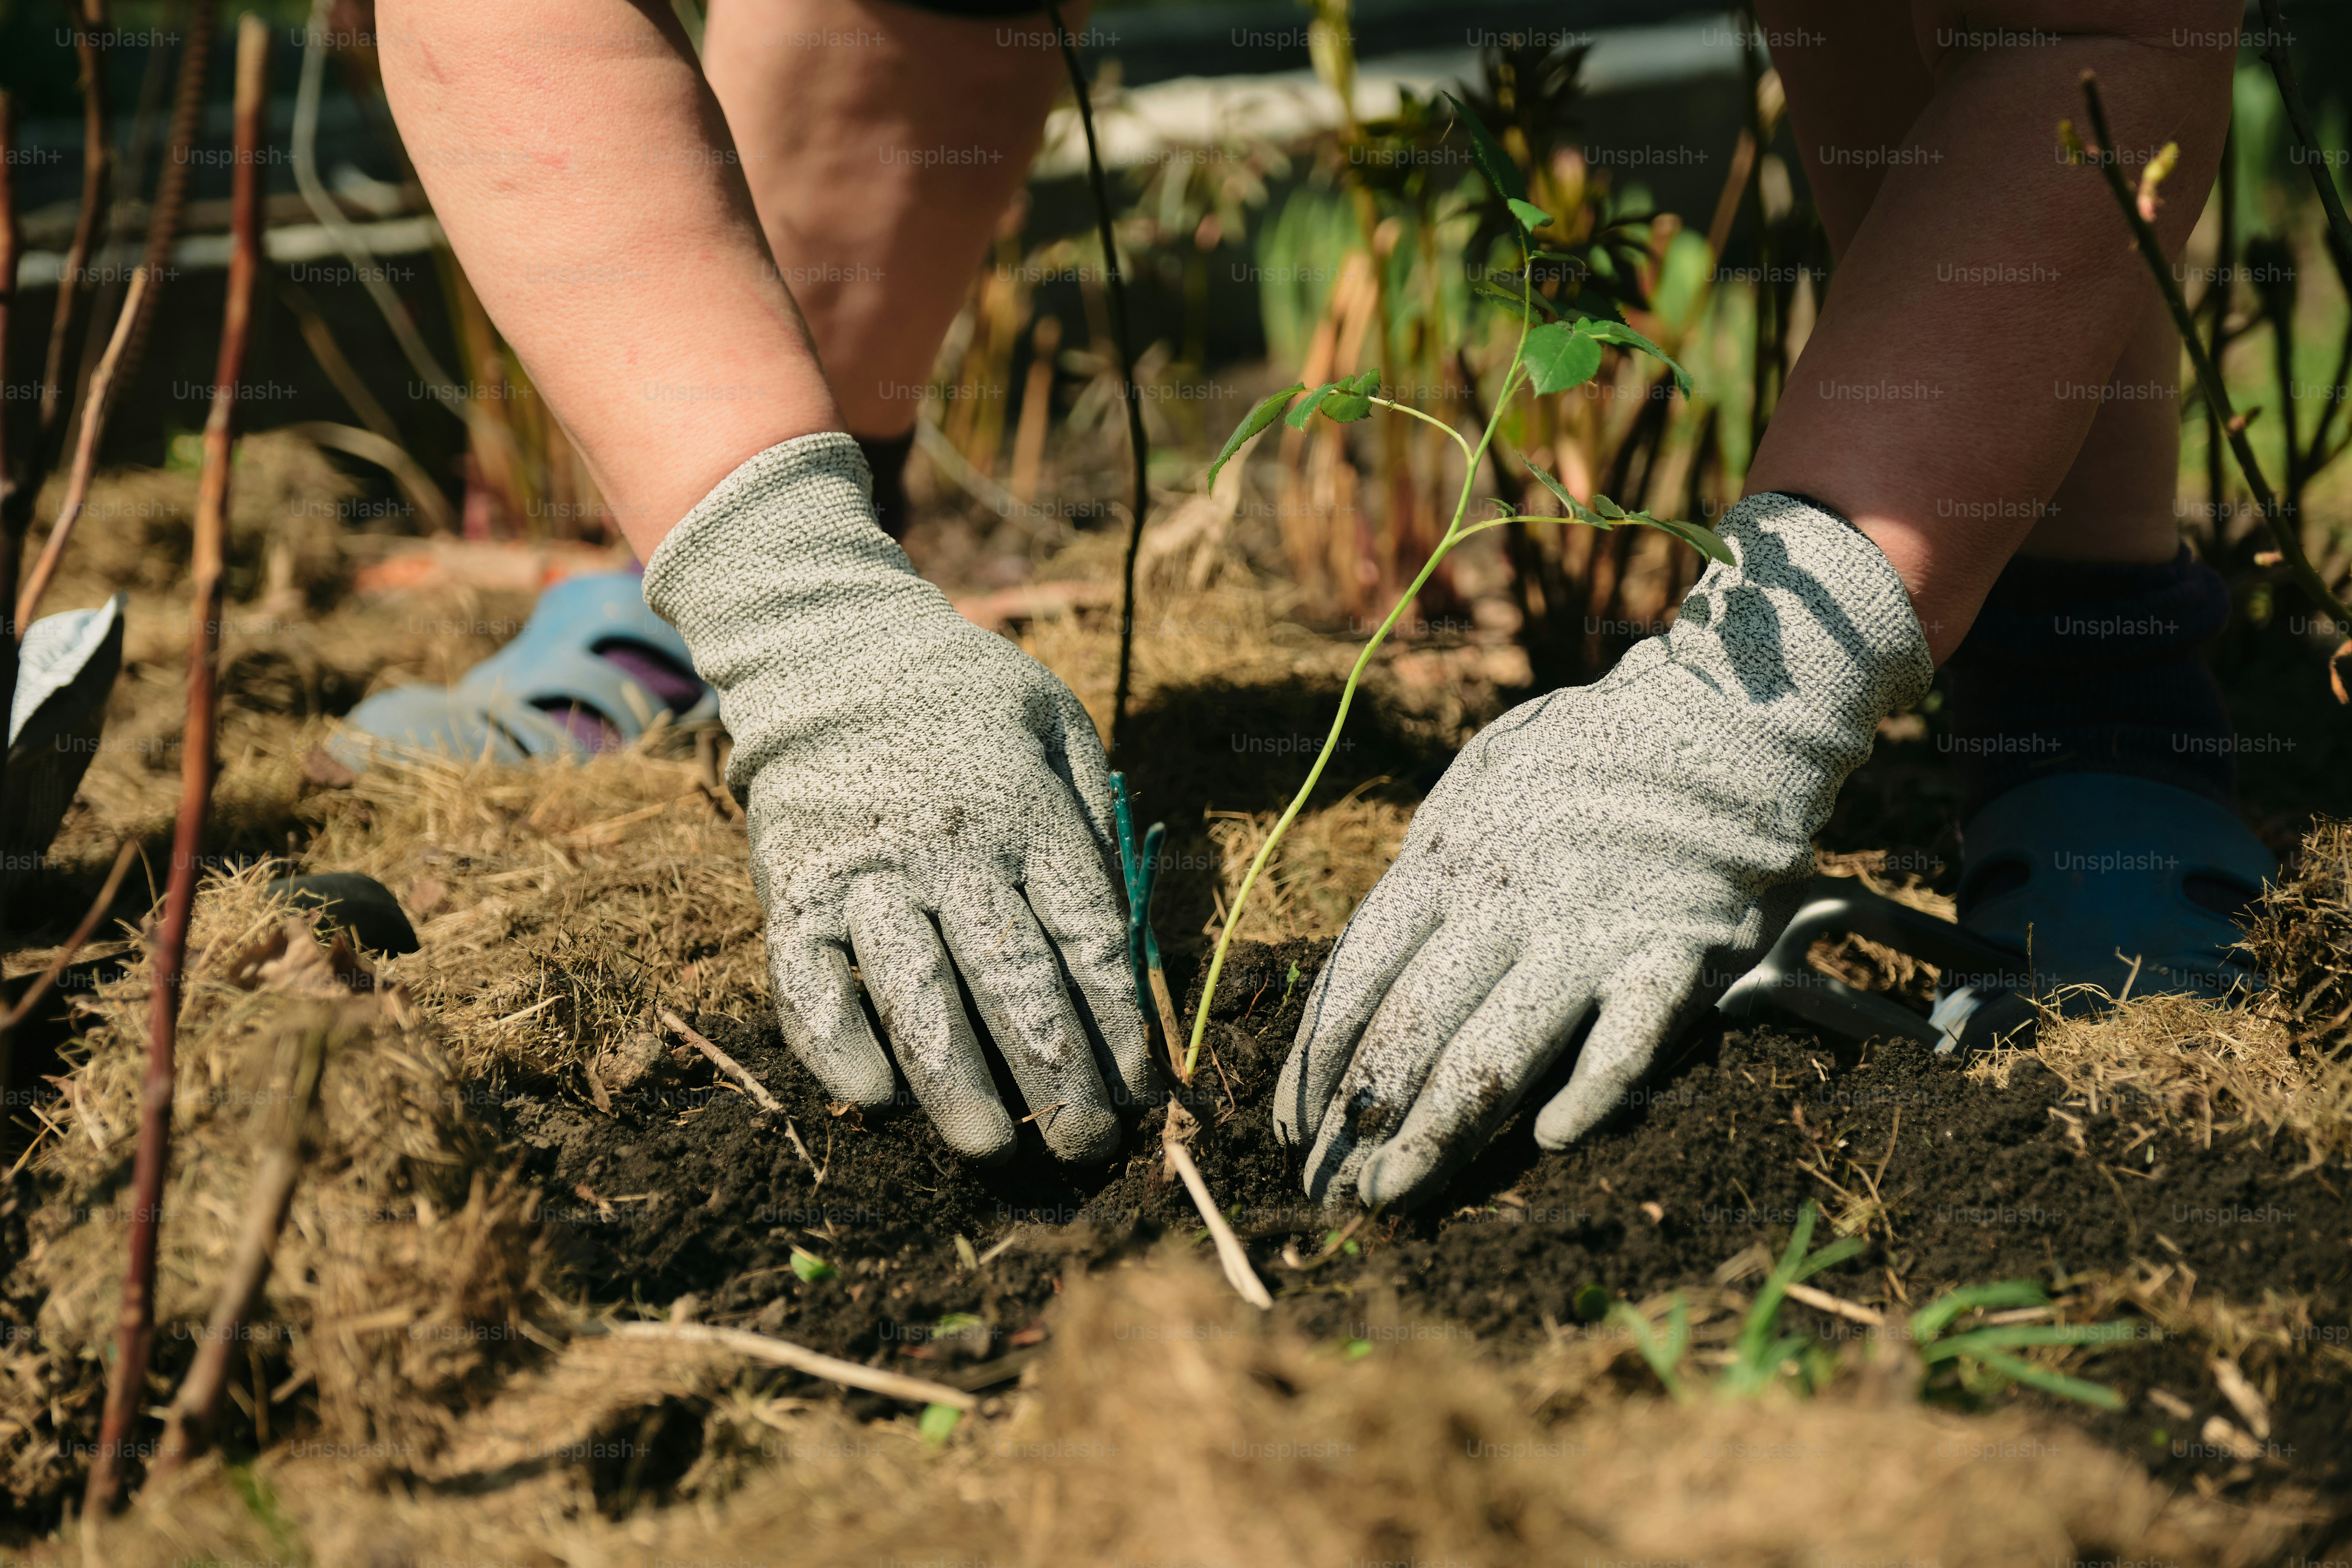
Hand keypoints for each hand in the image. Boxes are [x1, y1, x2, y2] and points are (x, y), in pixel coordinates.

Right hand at [643, 434, 1151, 1161]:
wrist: (832, 649)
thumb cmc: (968, 700)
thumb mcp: (1060, 730)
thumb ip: (1094, 829)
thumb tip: (1127, 951)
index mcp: (1027, 811)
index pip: (1090, 939)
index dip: (1122, 1025)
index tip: (1144, 1091)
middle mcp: (950, 850)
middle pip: (1017, 983)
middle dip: (1060, 1079)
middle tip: (1088, 1148)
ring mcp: (865, 875)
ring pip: (919, 1000)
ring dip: (959, 1087)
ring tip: (994, 1150)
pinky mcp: (792, 892)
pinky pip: (810, 988)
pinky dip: (839, 1050)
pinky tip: (877, 1096)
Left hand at [1274, 493, 1932, 1205]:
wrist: (1721, 720)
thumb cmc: (1583, 756)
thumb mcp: (1474, 787)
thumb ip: (1425, 875)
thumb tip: (1370, 964)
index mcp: (1449, 859)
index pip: (1359, 977)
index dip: (1316, 1060)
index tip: (1291, 1124)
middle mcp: (1509, 901)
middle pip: (1412, 1027)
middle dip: (1358, 1120)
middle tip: (1323, 1190)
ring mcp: (1594, 931)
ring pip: (1497, 1053)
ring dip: (1435, 1135)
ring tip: (1389, 1197)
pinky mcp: (1675, 957)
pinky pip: (1624, 1043)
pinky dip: (1585, 1095)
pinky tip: (1547, 1140)